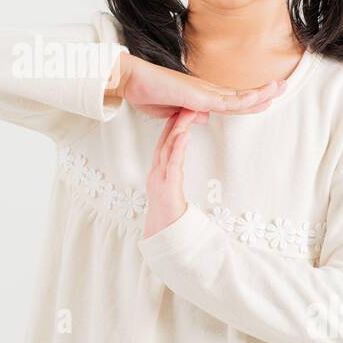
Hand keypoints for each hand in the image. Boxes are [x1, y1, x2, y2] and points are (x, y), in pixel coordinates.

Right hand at [108, 53, 286, 120]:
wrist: (133, 81)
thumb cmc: (146, 93)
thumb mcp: (170, 112)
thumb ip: (187, 114)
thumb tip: (203, 118)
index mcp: (199, 96)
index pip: (229, 101)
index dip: (248, 100)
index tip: (265, 99)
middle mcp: (206, 91)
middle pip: (239, 95)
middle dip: (262, 92)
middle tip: (282, 86)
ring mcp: (204, 92)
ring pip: (238, 96)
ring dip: (261, 93)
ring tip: (279, 87)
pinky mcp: (199, 96)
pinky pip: (227, 101)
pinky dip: (245, 100)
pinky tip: (260, 98)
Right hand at [142, 107, 205, 238]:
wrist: (163, 239)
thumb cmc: (168, 220)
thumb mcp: (172, 197)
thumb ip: (175, 182)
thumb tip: (182, 176)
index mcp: (159, 174)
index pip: (165, 146)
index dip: (170, 128)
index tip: (178, 111)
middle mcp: (157, 173)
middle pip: (165, 143)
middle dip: (174, 122)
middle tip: (183, 103)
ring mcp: (160, 179)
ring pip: (168, 149)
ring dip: (177, 129)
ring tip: (185, 112)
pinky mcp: (166, 186)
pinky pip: (173, 164)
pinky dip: (177, 147)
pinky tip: (183, 134)